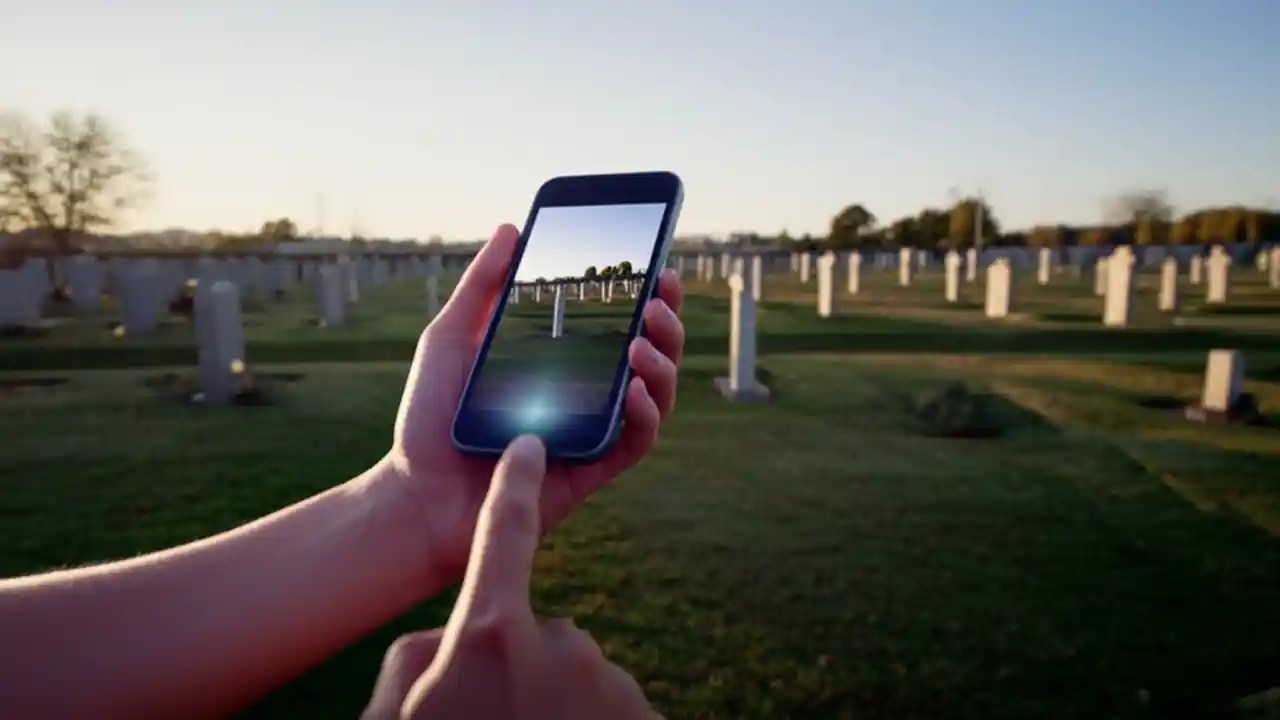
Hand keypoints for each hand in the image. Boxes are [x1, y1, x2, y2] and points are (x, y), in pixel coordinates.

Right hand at [364, 436, 659, 718]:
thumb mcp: (396, 715)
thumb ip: (420, 657)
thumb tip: (452, 639)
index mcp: (488, 633)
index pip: (503, 535)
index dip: (514, 487)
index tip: (529, 446)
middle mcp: (558, 644)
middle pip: (538, 634)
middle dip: (518, 672)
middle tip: (491, 719)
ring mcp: (608, 682)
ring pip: (576, 679)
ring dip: (554, 709)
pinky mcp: (644, 717)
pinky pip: (610, 708)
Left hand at [377, 224, 684, 585]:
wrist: (416, 493)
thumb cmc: (430, 418)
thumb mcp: (451, 338)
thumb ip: (482, 286)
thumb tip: (512, 228)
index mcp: (561, 361)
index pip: (619, 322)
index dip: (647, 294)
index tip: (657, 264)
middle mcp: (585, 395)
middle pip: (650, 354)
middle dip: (668, 323)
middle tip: (659, 295)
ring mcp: (592, 433)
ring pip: (656, 397)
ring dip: (663, 364)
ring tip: (640, 342)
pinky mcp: (591, 471)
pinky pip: (637, 443)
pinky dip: (646, 415)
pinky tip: (633, 390)